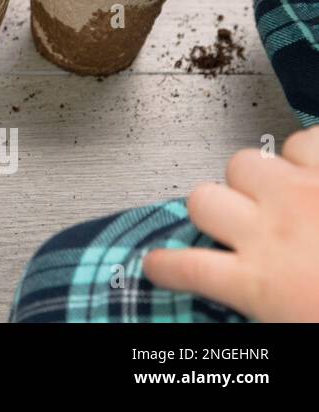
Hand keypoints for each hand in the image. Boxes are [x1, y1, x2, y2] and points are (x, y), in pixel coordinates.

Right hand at [144, 127, 318, 320]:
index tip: (162, 264)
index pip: (184, 267)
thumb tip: (253, 299)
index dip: (165, 265)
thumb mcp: (299, 325)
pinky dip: (307, 152)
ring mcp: (301, 194)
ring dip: (254, 177)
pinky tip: (316, 170)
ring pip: (242, 162)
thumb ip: (270, 305)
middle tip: (241, 225)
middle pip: (203, 199)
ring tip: (277, 192)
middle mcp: (269, 232)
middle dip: (217, 210)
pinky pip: (303, 141)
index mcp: (260, 284)